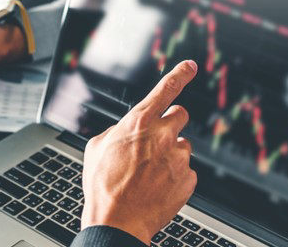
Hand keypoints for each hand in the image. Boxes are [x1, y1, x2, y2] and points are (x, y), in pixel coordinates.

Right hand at [81, 60, 197, 244]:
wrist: (117, 221)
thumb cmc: (103, 185)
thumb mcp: (96, 148)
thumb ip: (116, 131)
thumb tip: (125, 130)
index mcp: (138, 122)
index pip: (167, 89)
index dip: (181, 74)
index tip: (191, 66)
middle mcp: (163, 135)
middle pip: (181, 115)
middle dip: (170, 123)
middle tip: (156, 139)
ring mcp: (179, 158)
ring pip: (183, 145)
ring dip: (171, 153)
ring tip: (151, 172)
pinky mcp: (189, 179)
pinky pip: (186, 170)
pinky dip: (175, 176)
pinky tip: (157, 187)